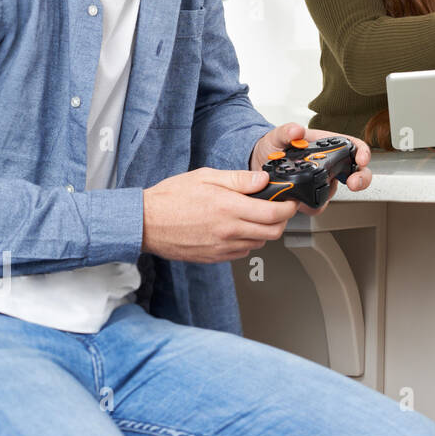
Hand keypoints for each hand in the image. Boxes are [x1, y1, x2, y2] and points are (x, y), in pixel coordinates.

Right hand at [142, 167, 297, 262]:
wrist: (144, 223)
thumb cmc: (171, 198)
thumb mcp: (206, 177)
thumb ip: (239, 179)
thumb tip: (263, 180)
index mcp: (229, 208)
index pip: (274, 214)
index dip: (288, 207)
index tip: (290, 201)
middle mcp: (229, 231)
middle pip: (273, 232)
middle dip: (281, 220)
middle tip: (277, 208)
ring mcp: (222, 248)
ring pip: (259, 243)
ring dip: (264, 231)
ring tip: (254, 216)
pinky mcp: (215, 258)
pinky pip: (242, 252)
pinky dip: (248, 241)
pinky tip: (238, 228)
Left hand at [250, 122, 372, 215]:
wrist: (258, 163)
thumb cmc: (273, 146)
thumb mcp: (278, 135)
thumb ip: (287, 131)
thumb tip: (296, 131)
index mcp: (326, 146)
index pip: (353, 147)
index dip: (362, 153)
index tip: (361, 159)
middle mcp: (328, 165)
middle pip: (356, 173)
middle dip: (360, 179)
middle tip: (354, 183)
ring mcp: (321, 182)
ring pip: (335, 192)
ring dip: (327, 193)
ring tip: (309, 189)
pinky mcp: (310, 197)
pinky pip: (317, 205)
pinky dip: (310, 204)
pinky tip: (298, 199)